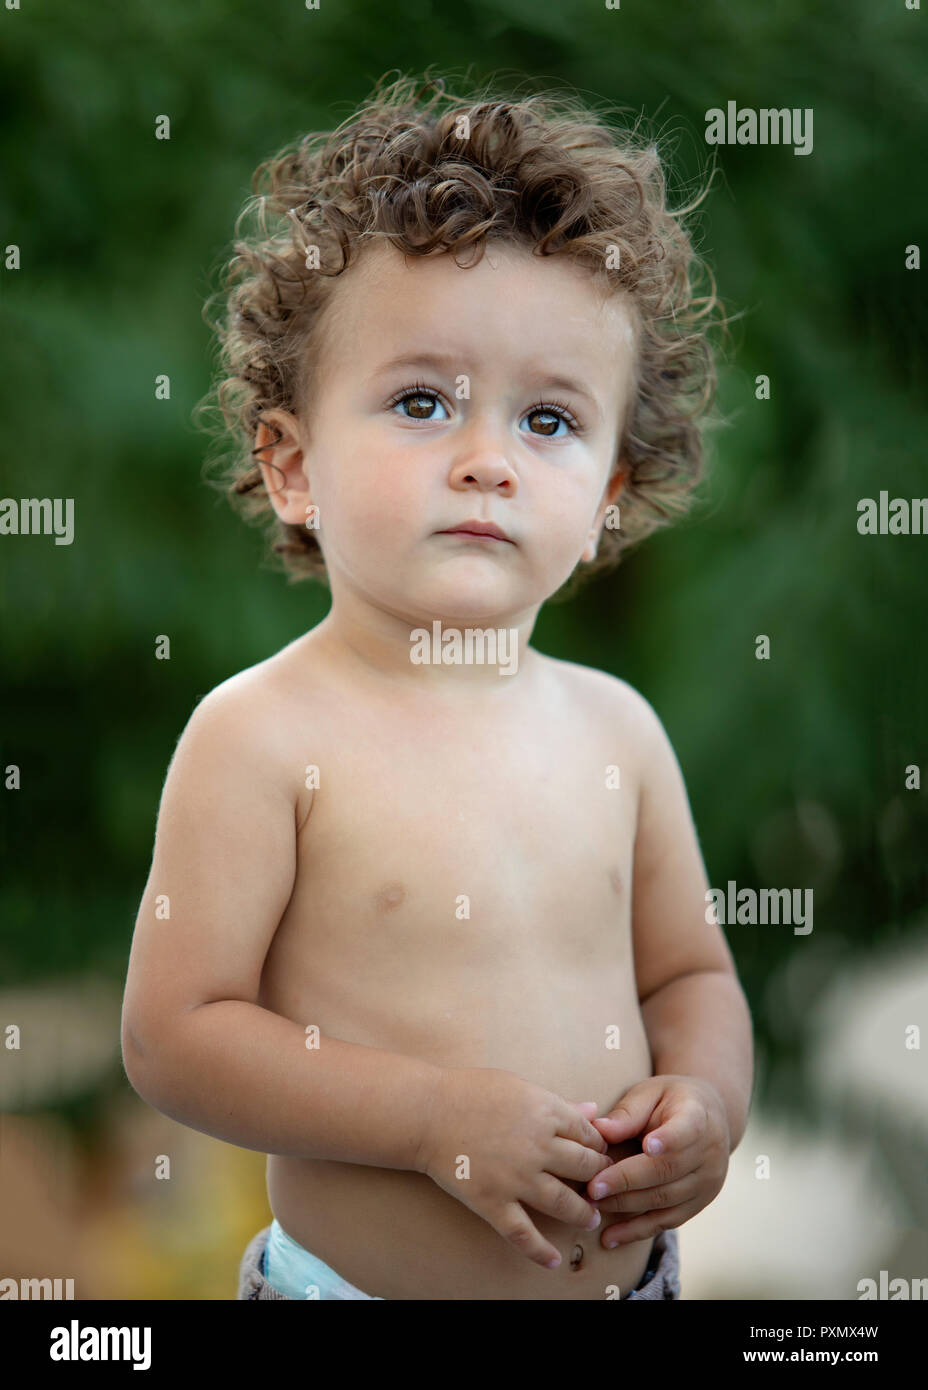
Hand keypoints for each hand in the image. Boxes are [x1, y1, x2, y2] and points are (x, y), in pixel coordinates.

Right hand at [417, 1068, 612, 1269]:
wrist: (426, 1113)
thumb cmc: (471, 1092)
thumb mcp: (520, 1087)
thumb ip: (559, 1102)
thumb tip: (594, 1111)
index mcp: (546, 1113)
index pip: (588, 1135)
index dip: (598, 1145)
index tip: (598, 1152)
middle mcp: (538, 1147)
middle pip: (584, 1167)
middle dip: (598, 1177)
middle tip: (600, 1184)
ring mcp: (516, 1178)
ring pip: (564, 1203)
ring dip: (582, 1213)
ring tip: (590, 1218)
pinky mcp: (494, 1203)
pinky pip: (523, 1234)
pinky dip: (541, 1252)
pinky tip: (554, 1261)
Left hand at [585, 1075, 730, 1248]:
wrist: (708, 1117)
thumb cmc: (671, 1101)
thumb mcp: (651, 1092)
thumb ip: (628, 1112)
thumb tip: (599, 1131)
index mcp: (698, 1117)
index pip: (687, 1130)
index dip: (669, 1139)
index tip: (647, 1146)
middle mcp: (708, 1153)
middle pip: (667, 1171)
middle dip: (627, 1180)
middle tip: (593, 1187)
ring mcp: (706, 1183)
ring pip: (664, 1200)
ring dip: (626, 1205)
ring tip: (592, 1205)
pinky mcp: (697, 1205)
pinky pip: (666, 1222)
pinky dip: (636, 1231)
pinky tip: (610, 1238)